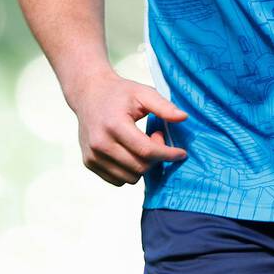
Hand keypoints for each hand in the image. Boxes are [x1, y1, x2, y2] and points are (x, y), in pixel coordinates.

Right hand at [65, 71, 187, 185]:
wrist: (89, 94)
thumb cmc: (119, 93)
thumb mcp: (143, 93)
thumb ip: (164, 106)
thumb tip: (184, 117)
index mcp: (114, 125)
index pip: (146, 150)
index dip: (168, 154)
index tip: (181, 153)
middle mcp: (100, 143)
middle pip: (139, 167)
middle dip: (156, 158)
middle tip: (157, 138)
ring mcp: (92, 155)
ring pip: (129, 178)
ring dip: (143, 166)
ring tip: (142, 145)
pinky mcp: (89, 162)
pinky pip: (117, 180)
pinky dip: (129, 171)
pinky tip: (131, 152)